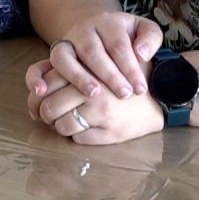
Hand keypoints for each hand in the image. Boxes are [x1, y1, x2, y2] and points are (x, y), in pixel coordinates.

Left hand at [27, 63, 162, 144]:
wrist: (161, 92)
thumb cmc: (124, 73)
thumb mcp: (98, 60)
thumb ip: (69, 65)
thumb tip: (37, 85)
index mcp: (86, 69)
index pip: (46, 83)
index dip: (37, 94)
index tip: (39, 98)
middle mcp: (93, 92)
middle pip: (50, 107)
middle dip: (45, 113)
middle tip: (49, 113)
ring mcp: (102, 114)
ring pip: (62, 126)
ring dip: (59, 126)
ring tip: (65, 121)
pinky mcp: (111, 133)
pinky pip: (79, 139)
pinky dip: (76, 136)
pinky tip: (84, 128)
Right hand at [42, 12, 162, 99]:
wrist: (98, 28)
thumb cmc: (127, 36)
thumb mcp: (143, 29)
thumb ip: (150, 38)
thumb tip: (142, 54)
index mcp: (108, 22)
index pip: (119, 45)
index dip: (130, 67)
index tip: (140, 88)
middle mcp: (84, 30)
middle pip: (92, 51)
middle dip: (109, 74)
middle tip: (124, 94)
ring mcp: (66, 42)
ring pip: (64, 56)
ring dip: (77, 76)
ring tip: (93, 94)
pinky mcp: (54, 54)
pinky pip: (38, 65)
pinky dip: (35, 78)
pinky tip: (42, 92)